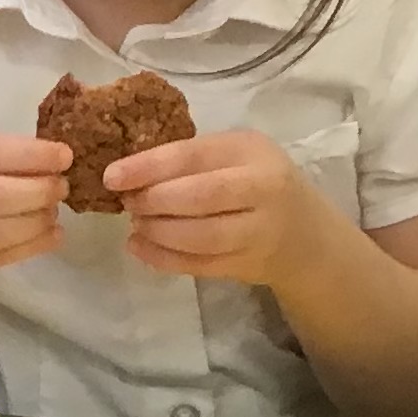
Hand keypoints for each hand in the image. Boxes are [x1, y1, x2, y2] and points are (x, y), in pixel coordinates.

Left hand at [103, 130, 352, 287]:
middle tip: (128, 203)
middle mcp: (262, 189)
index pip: (194, 155)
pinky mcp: (248, 265)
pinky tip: (140, 247)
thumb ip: (191, 160)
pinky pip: (199, 265)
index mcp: (252, 151)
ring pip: (200, 237)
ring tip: (137, 224)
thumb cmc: (257, 183)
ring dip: (157, 232)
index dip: (148, 167)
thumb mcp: (235, 156)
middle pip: (199, 197)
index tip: (112, 177)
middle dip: (153, 201)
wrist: (305, 234)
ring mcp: (259, 232)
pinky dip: (162, 259)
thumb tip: (128, 171)